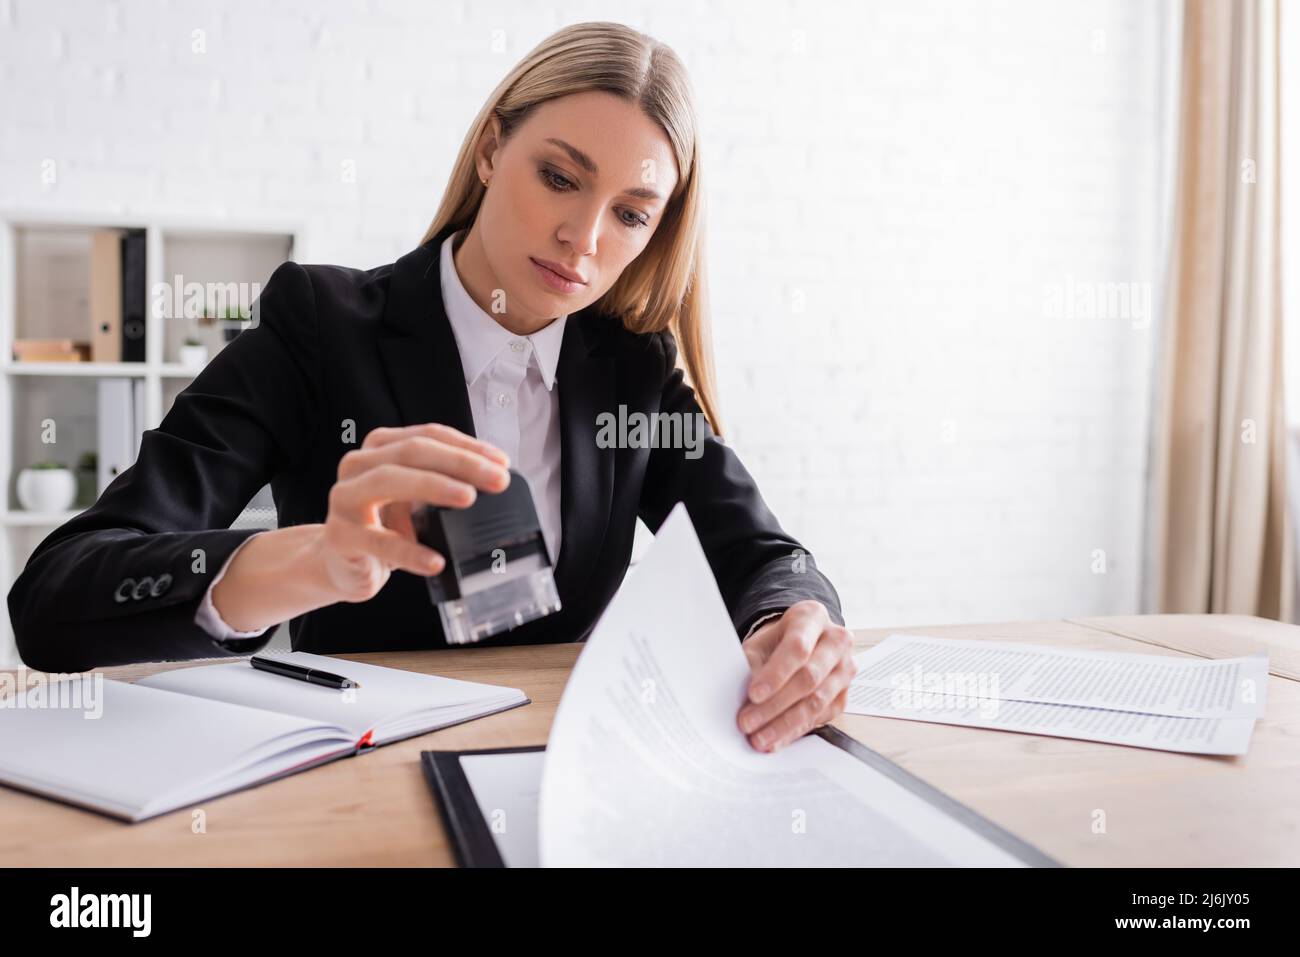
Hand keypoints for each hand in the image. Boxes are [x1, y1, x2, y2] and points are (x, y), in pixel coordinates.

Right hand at [316, 423, 510, 602]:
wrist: (340, 564)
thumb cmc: (383, 525)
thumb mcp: (415, 498)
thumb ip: (443, 483)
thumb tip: (495, 481)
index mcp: (381, 448)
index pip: (429, 435)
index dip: (468, 446)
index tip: (502, 462)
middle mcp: (359, 464)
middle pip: (413, 451)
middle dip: (461, 463)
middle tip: (497, 479)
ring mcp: (345, 498)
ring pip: (389, 481)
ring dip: (434, 486)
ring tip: (469, 499)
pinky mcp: (340, 536)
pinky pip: (379, 541)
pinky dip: (411, 551)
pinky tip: (436, 561)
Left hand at [737, 600, 854, 751]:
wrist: (799, 643)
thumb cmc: (776, 641)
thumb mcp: (760, 642)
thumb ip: (752, 664)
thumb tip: (743, 699)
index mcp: (812, 617)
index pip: (797, 647)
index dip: (775, 674)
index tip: (753, 694)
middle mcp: (836, 641)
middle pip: (809, 677)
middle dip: (775, 704)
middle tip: (748, 722)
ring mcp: (845, 669)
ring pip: (817, 701)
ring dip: (784, 724)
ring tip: (759, 738)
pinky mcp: (844, 695)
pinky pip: (820, 717)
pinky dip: (795, 731)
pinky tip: (775, 740)